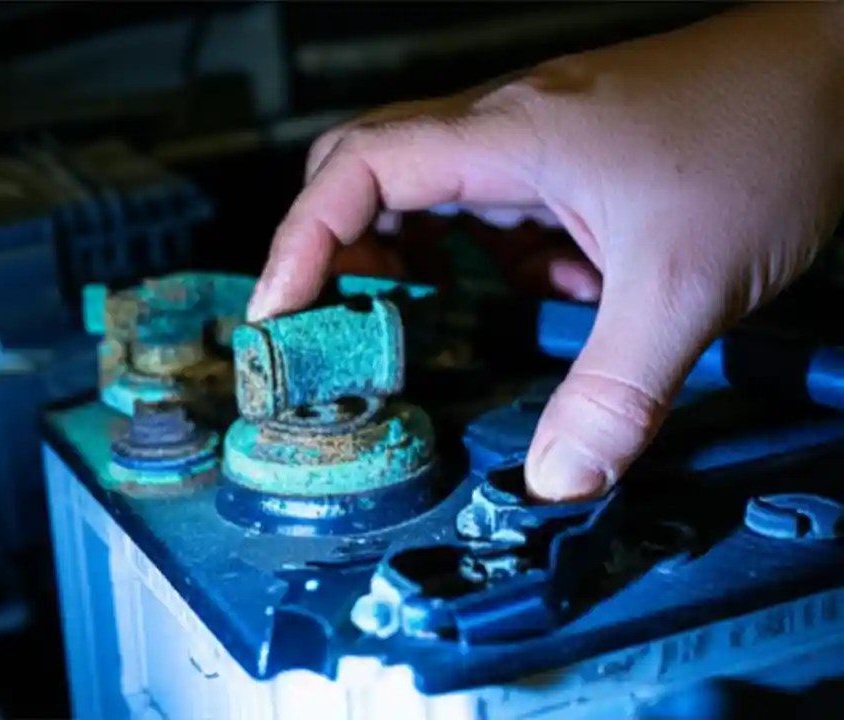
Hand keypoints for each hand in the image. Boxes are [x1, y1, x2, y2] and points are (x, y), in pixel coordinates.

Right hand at [248, 4, 843, 500]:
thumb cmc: (767, 131)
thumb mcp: (685, 283)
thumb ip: (616, 389)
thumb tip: (559, 477)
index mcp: (507, 139)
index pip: (356, 170)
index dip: (299, 243)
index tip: (278, 317)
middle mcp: (506, 133)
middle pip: (367, 173)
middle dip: (335, 252)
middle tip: (331, 329)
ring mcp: (537, 144)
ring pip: (428, 195)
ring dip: (410, 261)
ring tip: (414, 327)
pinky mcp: (570, 162)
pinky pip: (493, 211)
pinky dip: (488, 261)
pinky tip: (536, 296)